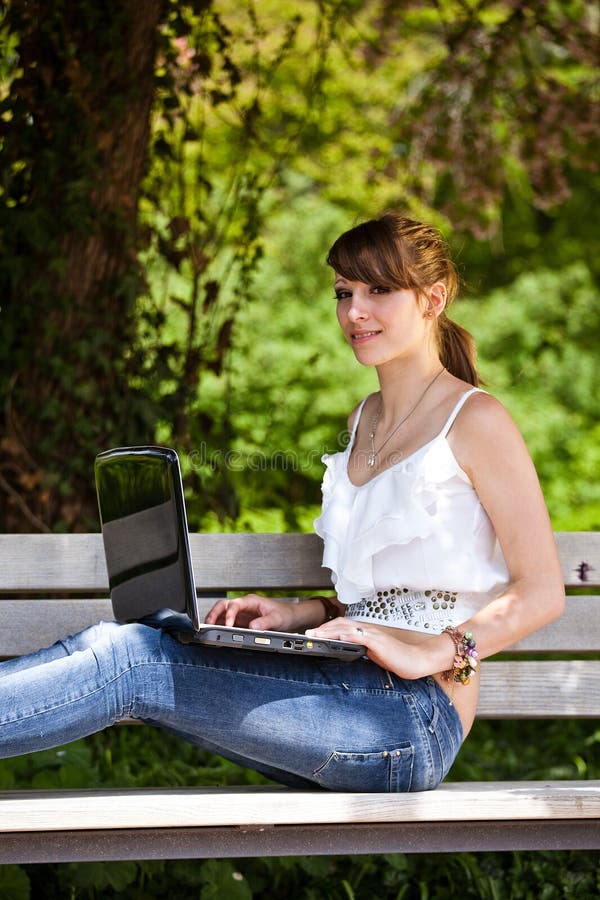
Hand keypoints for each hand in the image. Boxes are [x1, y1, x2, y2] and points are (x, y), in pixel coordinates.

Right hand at [205, 594, 298, 631]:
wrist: (291, 617)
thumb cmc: (285, 614)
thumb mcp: (277, 619)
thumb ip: (264, 623)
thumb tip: (251, 628)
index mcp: (251, 601)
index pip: (235, 604)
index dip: (229, 614)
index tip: (228, 625)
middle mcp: (244, 606)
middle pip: (223, 606)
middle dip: (213, 614)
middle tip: (208, 625)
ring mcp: (241, 614)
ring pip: (222, 614)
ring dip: (214, 621)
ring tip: (207, 631)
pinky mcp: (241, 622)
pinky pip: (227, 623)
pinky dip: (219, 628)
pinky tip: (216, 634)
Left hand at [306, 618, 450, 679]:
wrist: (416, 660)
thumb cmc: (397, 658)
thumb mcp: (374, 653)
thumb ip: (361, 649)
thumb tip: (346, 650)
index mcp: (366, 632)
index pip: (342, 627)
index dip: (327, 628)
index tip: (314, 634)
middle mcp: (368, 630)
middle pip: (341, 625)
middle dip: (323, 628)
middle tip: (308, 634)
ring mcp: (373, 634)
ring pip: (347, 628)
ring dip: (330, 631)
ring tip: (316, 634)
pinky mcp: (378, 641)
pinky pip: (360, 636)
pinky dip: (347, 636)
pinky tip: (337, 637)